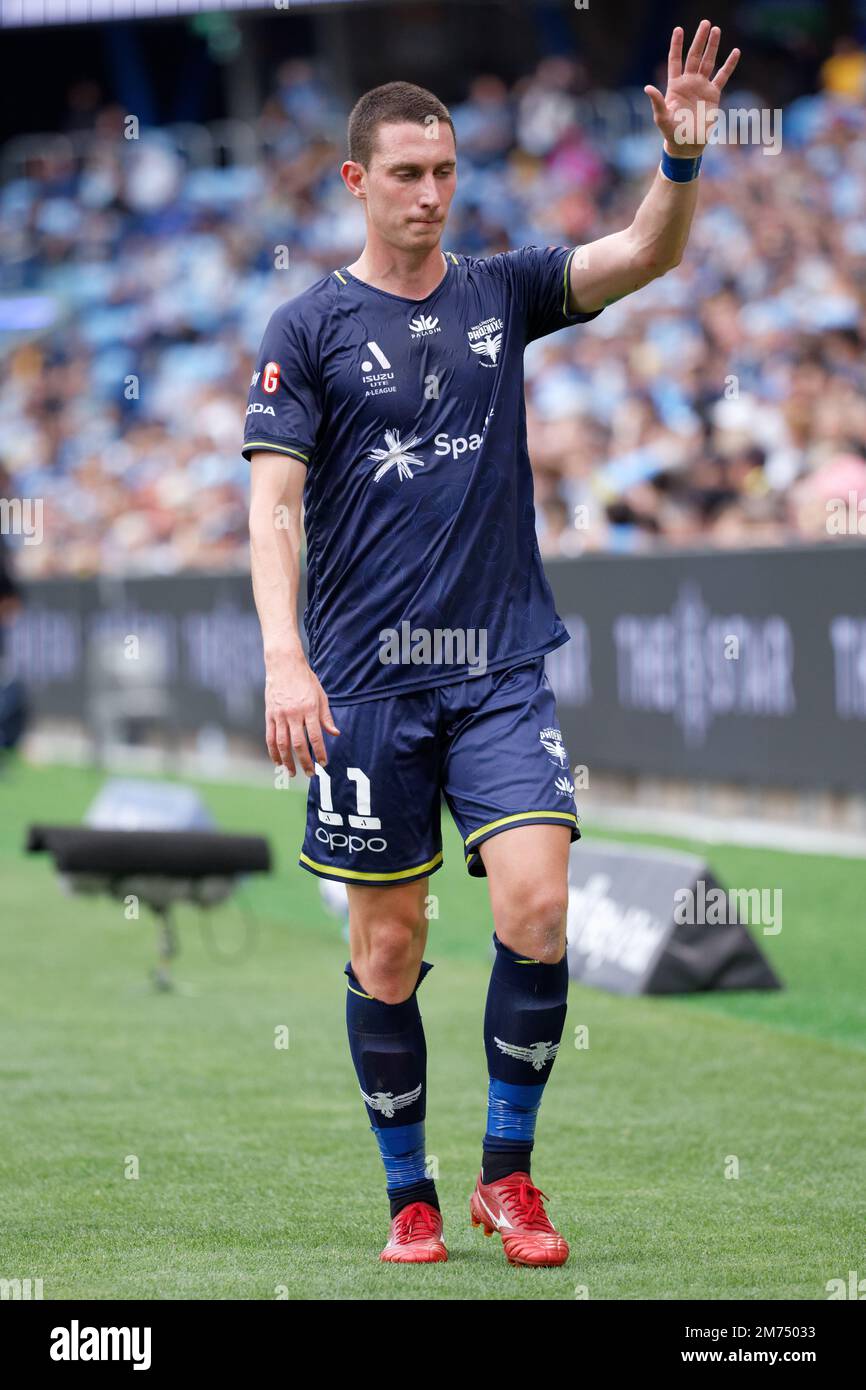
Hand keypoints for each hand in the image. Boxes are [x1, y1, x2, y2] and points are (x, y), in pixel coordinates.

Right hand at [265, 655, 339, 776]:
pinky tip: (278, 761)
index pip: (315, 736)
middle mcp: (293, 713)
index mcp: (309, 708)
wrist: (284, 664)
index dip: (319, 752)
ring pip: (282, 744)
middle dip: (304, 762)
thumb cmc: (305, 679)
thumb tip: (335, 734)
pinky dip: (273, 751)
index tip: (323, 764)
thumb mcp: (321, 695)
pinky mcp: (269, 715)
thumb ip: (326, 717)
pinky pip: (270, 737)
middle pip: (298, 744)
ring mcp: (279, 715)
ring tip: (292, 773)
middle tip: (310, 774)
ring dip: (287, 761)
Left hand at [644, 20, 739, 158]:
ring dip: (713, 46)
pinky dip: (729, 65)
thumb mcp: (662, 118)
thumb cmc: (672, 132)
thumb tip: (647, 88)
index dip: (676, 45)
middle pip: (694, 56)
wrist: (687, 144)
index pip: (675, 60)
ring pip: (708, 62)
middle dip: (699, 40)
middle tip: (705, 23)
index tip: (679, 29)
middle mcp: (689, 82)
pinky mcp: (713, 94)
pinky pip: (723, 76)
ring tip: (716, 30)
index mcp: (675, 85)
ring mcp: (702, 87)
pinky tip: (735, 52)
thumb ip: (657, 102)